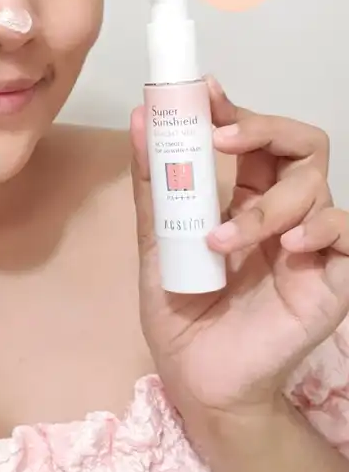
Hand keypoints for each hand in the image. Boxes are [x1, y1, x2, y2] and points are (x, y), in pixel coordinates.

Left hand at [130, 76, 348, 422]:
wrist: (200, 378)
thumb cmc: (182, 311)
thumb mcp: (157, 240)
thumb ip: (154, 184)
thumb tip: (141, 119)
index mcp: (245, 196)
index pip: (255, 137)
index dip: (235, 109)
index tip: (204, 92)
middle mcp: (282, 211)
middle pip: (299, 144)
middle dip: (264, 128)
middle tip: (223, 137)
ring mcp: (309, 244)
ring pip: (315, 185)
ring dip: (266, 203)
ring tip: (220, 241)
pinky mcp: (332, 279)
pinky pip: (345, 233)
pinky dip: (318, 228)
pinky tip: (287, 246)